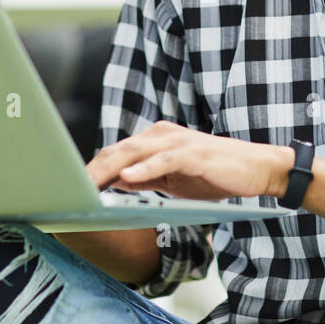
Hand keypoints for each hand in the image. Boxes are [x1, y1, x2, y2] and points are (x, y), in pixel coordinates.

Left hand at [86, 121, 291, 201]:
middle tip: (67, 188)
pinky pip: (163, 160)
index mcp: (155, 140)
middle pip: (118, 150)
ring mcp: (178, 142)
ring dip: (109, 169)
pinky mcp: (194, 153)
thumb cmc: (215, 176)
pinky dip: (143, 169)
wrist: (257, 169)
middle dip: (91, 170)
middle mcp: (162, 135)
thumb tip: (114, 183)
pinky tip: (125, 178)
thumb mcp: (173, 182)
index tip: (69, 187)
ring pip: (135, 153)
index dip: (92, 169)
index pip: (116, 153)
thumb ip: (145, 179)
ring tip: (87, 185)